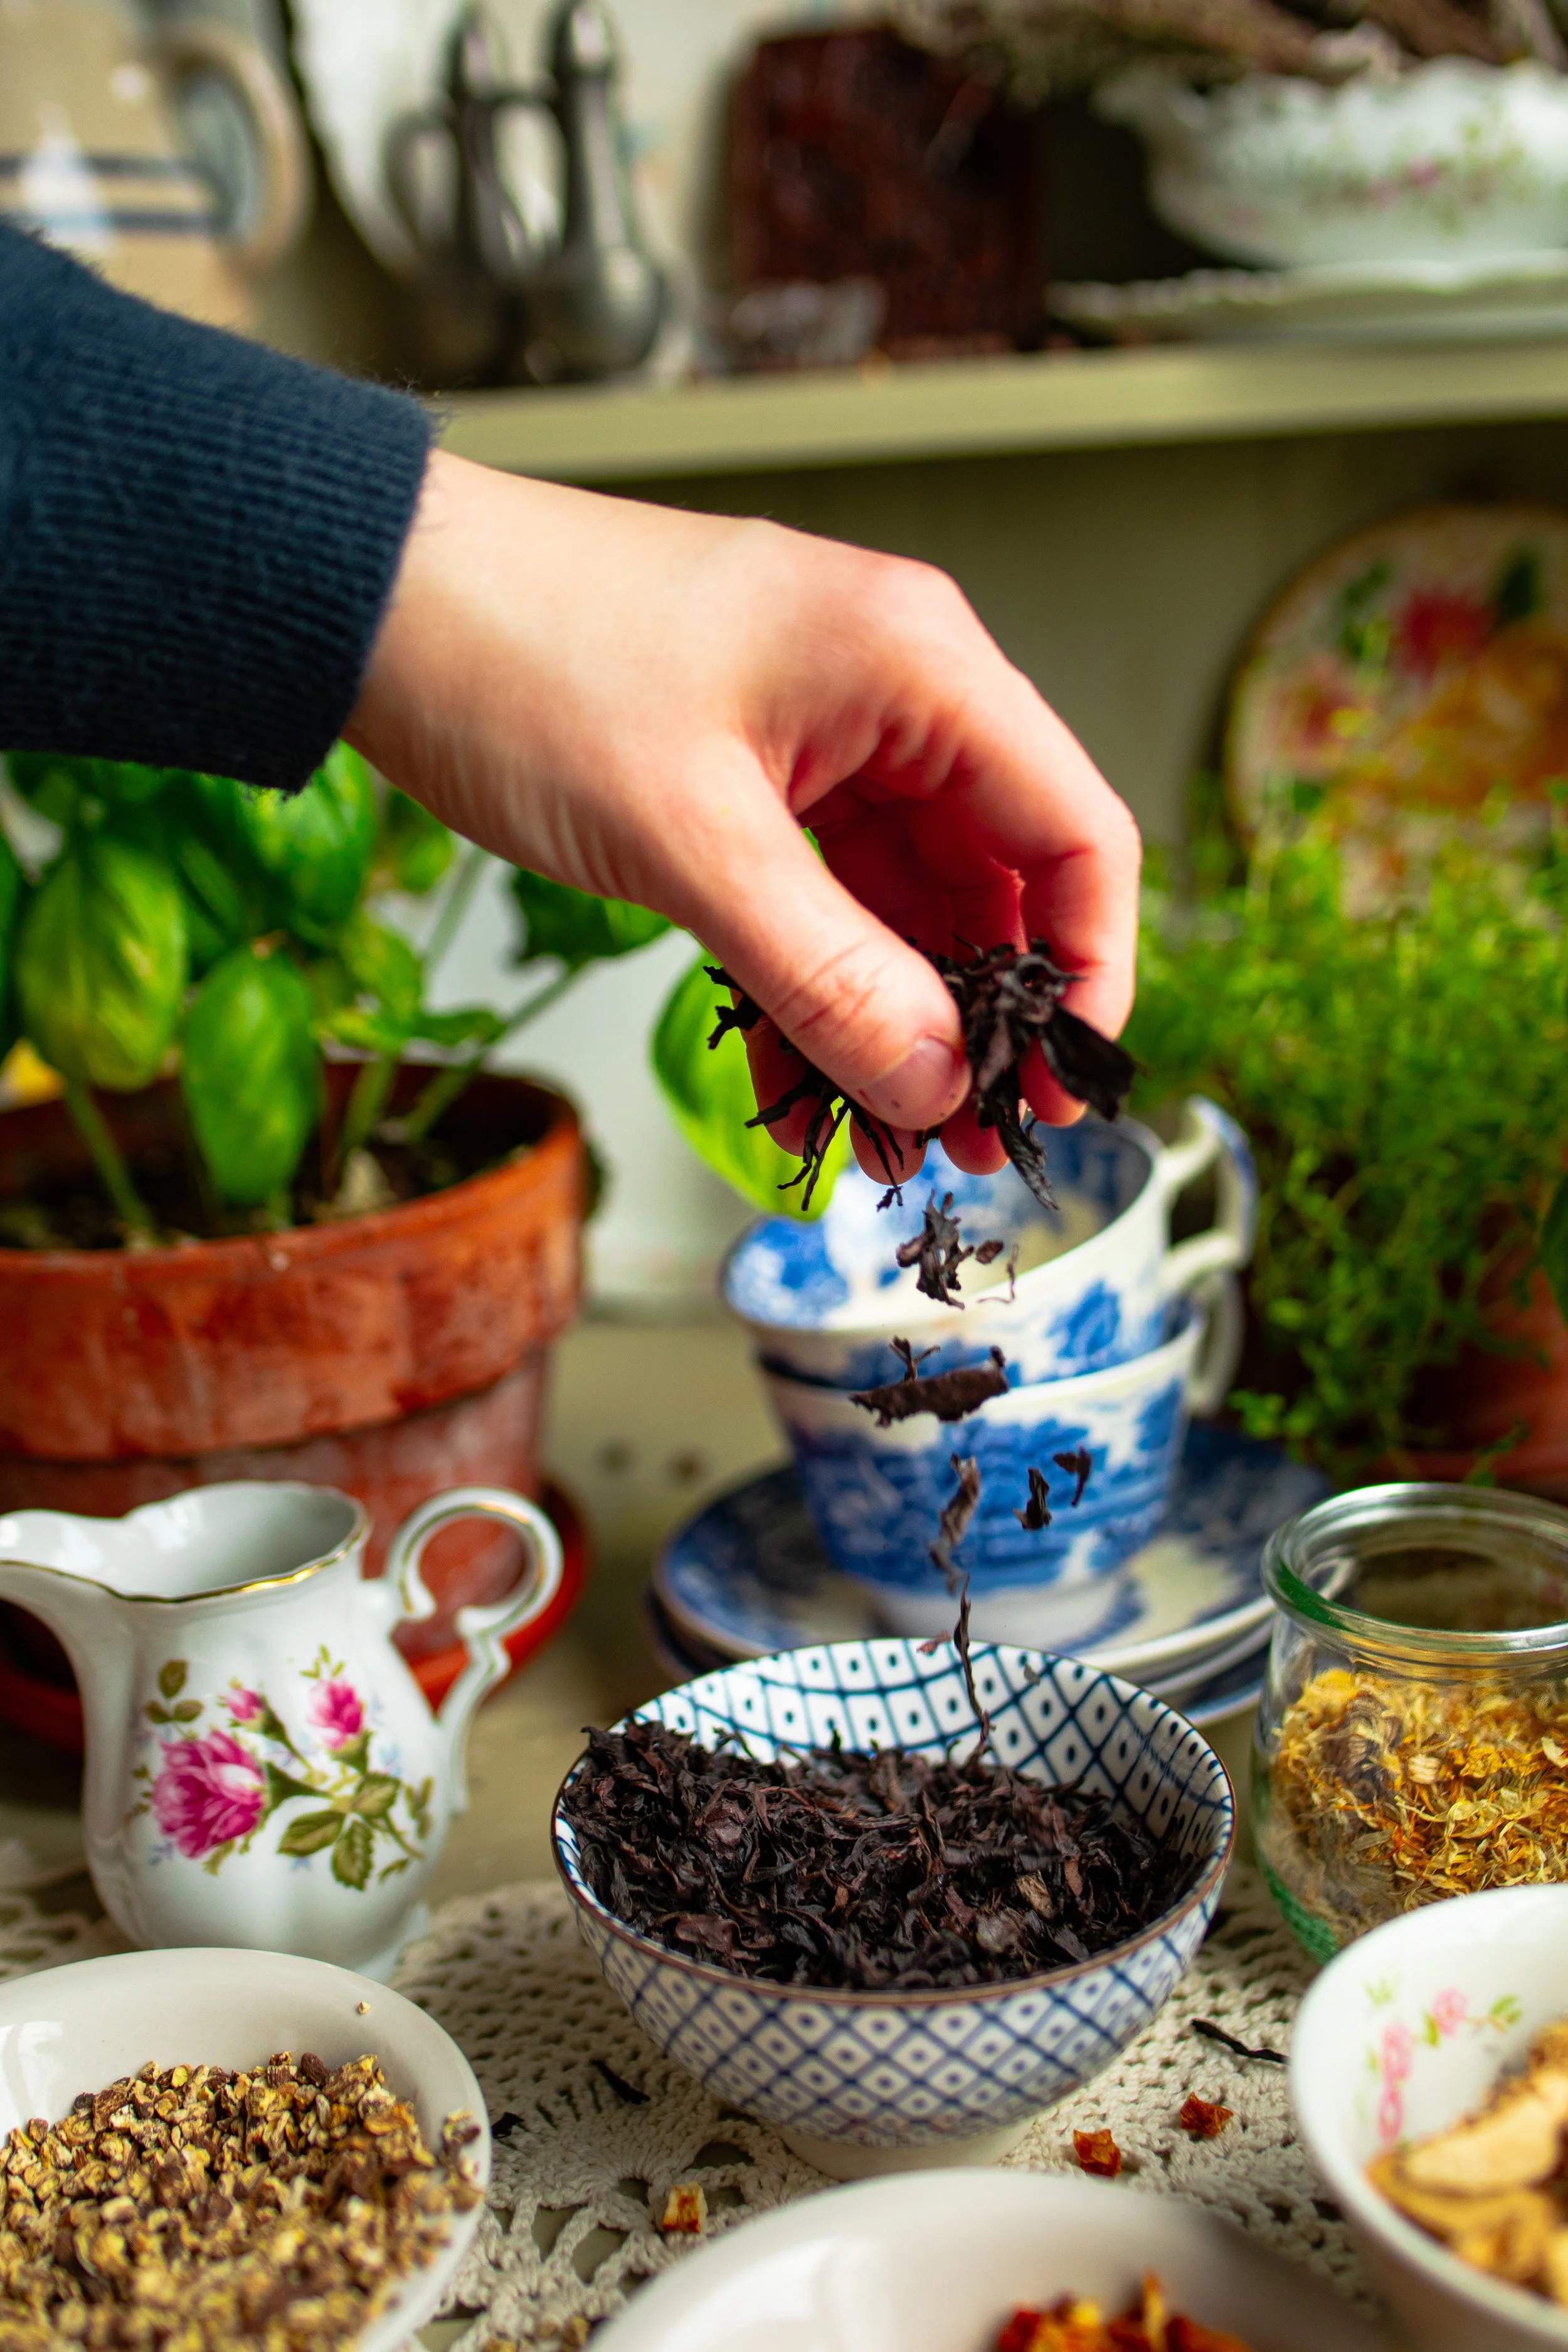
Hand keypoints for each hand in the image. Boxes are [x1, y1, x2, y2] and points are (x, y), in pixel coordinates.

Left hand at [348, 451, 1140, 1175]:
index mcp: (915, 663)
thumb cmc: (521, 661)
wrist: (375, 601)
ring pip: (911, 898)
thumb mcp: (687, 840)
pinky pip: (830, 897)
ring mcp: (825, 730)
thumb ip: (826, 973)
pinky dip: (829, 983)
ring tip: (901, 1133)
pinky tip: (822, 1076)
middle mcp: (893, 688)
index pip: (1074, 829)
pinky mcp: (758, 772)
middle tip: (977, 1140)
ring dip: (907, 1014)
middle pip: (1001, 873)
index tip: (1059, 1084)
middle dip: (992, 1014)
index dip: (1090, 969)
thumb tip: (938, 1081)